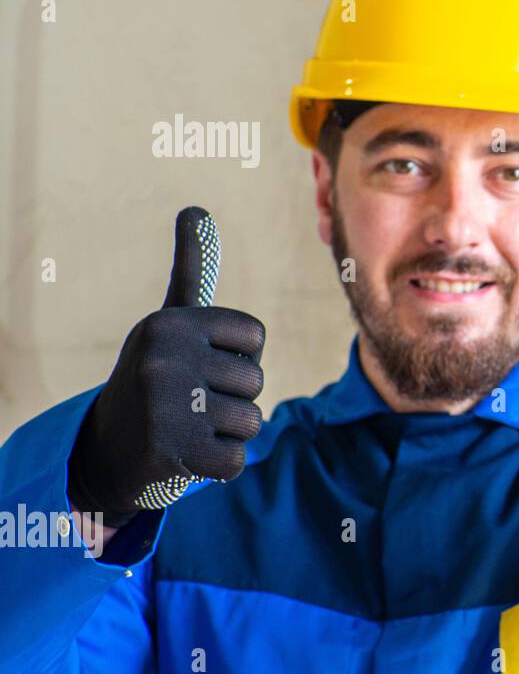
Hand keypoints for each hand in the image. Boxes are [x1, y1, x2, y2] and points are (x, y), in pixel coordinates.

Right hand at [68, 207, 265, 525]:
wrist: (108, 449)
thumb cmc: (158, 377)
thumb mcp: (171, 322)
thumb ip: (192, 269)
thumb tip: (195, 207)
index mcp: (170, 324)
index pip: (256, 336)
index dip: (240, 355)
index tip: (202, 362)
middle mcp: (163, 359)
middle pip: (257, 379)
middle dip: (235, 396)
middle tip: (192, 401)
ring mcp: (166, 406)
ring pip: (253, 421)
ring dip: (228, 431)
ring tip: (190, 426)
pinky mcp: (172, 451)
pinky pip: (237, 461)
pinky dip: (221, 466)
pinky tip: (188, 456)